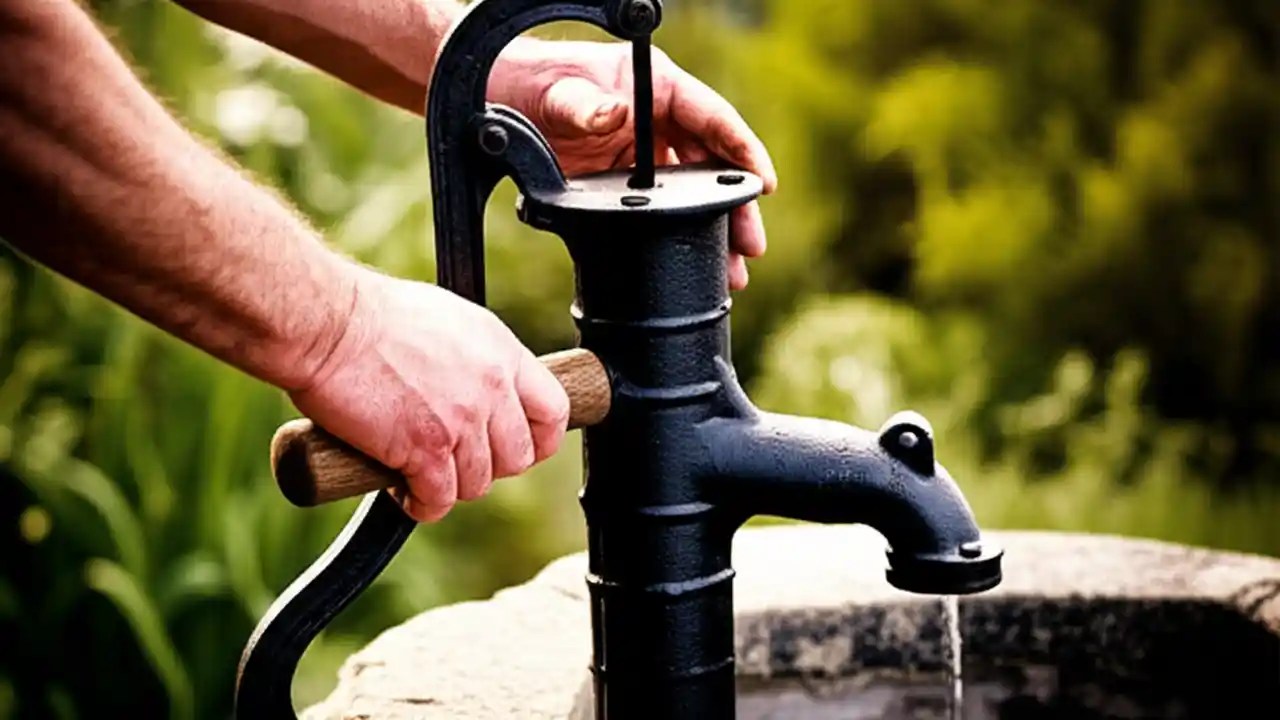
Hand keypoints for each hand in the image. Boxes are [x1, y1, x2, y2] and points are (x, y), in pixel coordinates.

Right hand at [288, 268, 570, 521]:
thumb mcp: (447, 321)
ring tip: (420, 475)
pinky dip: (420, 504)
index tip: (518, 447)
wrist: (326, 322)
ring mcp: (461, 421)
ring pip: (477, 484)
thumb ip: (475, 357)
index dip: (539, 439)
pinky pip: (438, 499)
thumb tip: (480, 385)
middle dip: (487, 467)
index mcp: (501, 352)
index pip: (554, 410)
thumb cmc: (369, 316)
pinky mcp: (424, 450)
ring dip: (449, 487)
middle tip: (454, 461)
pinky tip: (401, 490)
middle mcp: (491, 387)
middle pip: (517, 457)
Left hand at [490, 39, 777, 289]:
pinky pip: (661, 210)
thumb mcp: (555, 90)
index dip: (743, 150)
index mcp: (655, 87)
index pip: (713, 118)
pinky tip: (695, 263)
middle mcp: (657, 120)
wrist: (489, 99)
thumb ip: (582, 104)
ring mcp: (642, 153)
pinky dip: (680, 236)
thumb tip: (613, 117)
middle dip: (736, 207)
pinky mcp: (622, 181)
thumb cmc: (526, 79)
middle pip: (712, 165)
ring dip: (713, 231)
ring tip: (734, 273)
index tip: (763, 183)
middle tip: (751, 247)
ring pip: (692, 194)